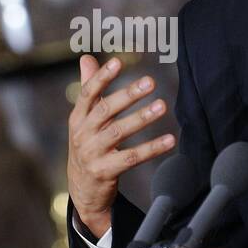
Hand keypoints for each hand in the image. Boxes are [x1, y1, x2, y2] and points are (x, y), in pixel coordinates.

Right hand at [67, 55, 175, 236]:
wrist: (82, 189)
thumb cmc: (87, 146)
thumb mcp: (83, 120)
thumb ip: (88, 88)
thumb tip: (86, 58)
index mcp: (78, 118)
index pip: (88, 93)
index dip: (102, 77)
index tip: (118, 62)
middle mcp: (83, 134)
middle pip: (105, 110)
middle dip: (128, 94)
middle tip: (150, 81)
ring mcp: (92, 154)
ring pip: (118, 132)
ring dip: (141, 118)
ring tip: (162, 105)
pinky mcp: (105, 171)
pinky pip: (131, 158)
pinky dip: (151, 148)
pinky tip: (169, 140)